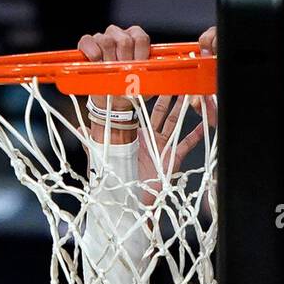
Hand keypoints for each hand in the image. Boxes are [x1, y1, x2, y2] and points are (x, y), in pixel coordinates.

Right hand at [78, 23, 151, 117]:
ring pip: (107, 42)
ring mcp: (102, 37)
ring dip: (108, 61)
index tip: (136, 69)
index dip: (139, 55)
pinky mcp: (87, 42)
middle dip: (123, 62)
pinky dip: (93, 54)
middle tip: (122, 74)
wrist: (112, 100)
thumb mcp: (144, 82)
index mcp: (135, 38)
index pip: (141, 38)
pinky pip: (88, 41)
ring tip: (110, 71)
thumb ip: (150, 74)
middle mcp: (119, 34)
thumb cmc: (128, 87)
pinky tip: (97, 64)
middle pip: (124, 41)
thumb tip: (154, 75)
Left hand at [78, 25, 213, 187]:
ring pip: (175, 122)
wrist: (129, 204)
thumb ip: (93, 142)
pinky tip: (204, 123)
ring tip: (190, 93)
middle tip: (174, 79)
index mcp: (133, 135)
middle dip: (168, 95)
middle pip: (161, 112)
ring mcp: (162, 147)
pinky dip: (196, 134)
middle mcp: (149, 139)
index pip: (140, 111)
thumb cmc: (116, 182)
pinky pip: (186, 143)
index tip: (148, 81)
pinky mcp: (172, 159)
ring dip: (182, 108)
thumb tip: (79, 126)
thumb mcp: (101, 159)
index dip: (145, 96)